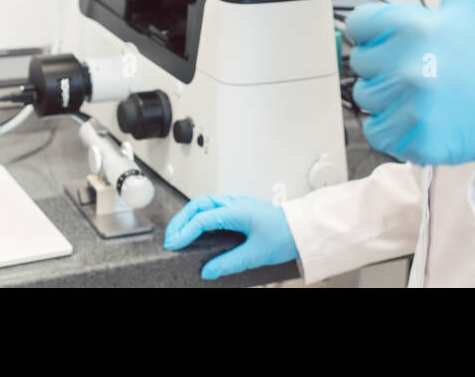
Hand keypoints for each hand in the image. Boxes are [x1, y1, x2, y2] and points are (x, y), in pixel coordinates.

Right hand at [163, 195, 298, 279]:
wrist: (303, 229)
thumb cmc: (284, 235)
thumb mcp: (255, 254)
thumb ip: (229, 263)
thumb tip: (207, 271)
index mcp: (237, 210)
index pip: (202, 219)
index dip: (184, 232)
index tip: (173, 246)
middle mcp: (234, 204)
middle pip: (197, 205)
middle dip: (180, 220)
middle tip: (170, 240)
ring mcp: (236, 205)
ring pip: (204, 204)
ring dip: (188, 217)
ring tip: (178, 235)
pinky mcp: (238, 210)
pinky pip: (212, 209)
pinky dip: (198, 218)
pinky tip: (195, 231)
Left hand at [346, 0, 474, 174]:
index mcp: (414, 25)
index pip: (356, 29)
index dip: (381, 34)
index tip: (414, 39)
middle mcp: (410, 64)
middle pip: (358, 65)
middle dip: (386, 67)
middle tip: (426, 67)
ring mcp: (413, 105)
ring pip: (365, 100)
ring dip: (390, 100)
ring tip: (428, 92)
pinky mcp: (414, 139)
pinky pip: (377, 133)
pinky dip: (396, 131)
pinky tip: (426, 117)